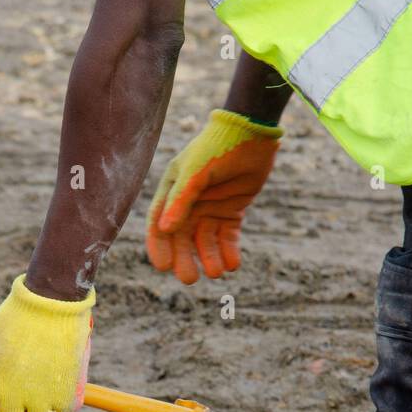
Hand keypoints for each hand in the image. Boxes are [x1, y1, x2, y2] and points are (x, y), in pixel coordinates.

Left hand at [0, 274, 94, 411]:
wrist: (52, 302)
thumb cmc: (17, 315)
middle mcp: (14, 393)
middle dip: (13, 406)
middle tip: (22, 388)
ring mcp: (41, 396)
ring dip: (37, 408)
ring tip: (41, 389)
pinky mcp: (65, 394)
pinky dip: (59, 406)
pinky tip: (58, 388)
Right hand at [146, 109, 280, 284]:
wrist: (252, 133)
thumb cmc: (218, 147)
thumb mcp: (196, 171)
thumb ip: (181, 199)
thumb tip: (164, 230)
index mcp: (172, 191)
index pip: (159, 223)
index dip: (159, 246)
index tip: (163, 266)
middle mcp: (188, 203)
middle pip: (182, 238)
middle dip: (185, 259)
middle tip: (190, 278)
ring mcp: (210, 208)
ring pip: (205, 241)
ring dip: (209, 258)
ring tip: (217, 272)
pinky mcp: (232, 211)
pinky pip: (227, 237)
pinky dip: (229, 252)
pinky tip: (232, 263)